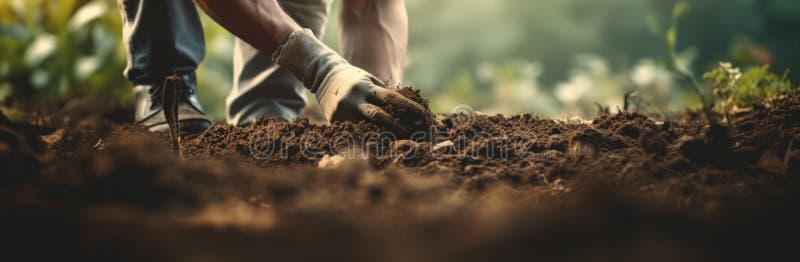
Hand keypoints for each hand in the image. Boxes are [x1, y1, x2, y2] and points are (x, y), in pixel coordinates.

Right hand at [273, 29, 425, 131]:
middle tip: (412, 134)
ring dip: (383, 135)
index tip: (422, 114)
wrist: (324, 76)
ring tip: (397, 142)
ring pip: (366, 128)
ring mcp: (343, 112)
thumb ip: (384, 92)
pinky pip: (354, 133)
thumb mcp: (369, 79)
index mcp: (365, 87)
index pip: (391, 98)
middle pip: (378, 116)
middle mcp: (354, 100)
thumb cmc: (353, 78)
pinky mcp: (335, 122)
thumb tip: (407, 108)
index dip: (408, 106)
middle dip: (396, 126)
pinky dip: (367, 138)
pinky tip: (378, 144)